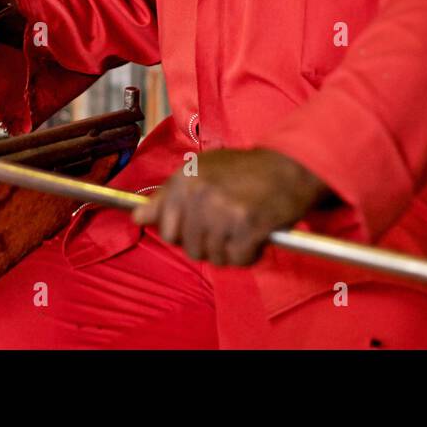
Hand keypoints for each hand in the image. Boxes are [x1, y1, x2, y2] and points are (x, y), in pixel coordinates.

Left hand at [131, 148, 330, 265]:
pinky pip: (238, 259)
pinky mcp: (248, 224)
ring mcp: (223, 209)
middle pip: (190, 248)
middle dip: (210, 244)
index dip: (184, 233)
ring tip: (243, 227)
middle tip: (228, 225)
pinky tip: (257, 234)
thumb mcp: (201, 173)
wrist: (289, 167)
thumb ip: (168, 197)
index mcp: (184, 179)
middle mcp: (200, 193)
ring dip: (230, 250)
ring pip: (214, 257)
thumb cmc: (245, 171)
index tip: (202, 224)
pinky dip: (249, 254)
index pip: (166, 230)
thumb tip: (137, 217)